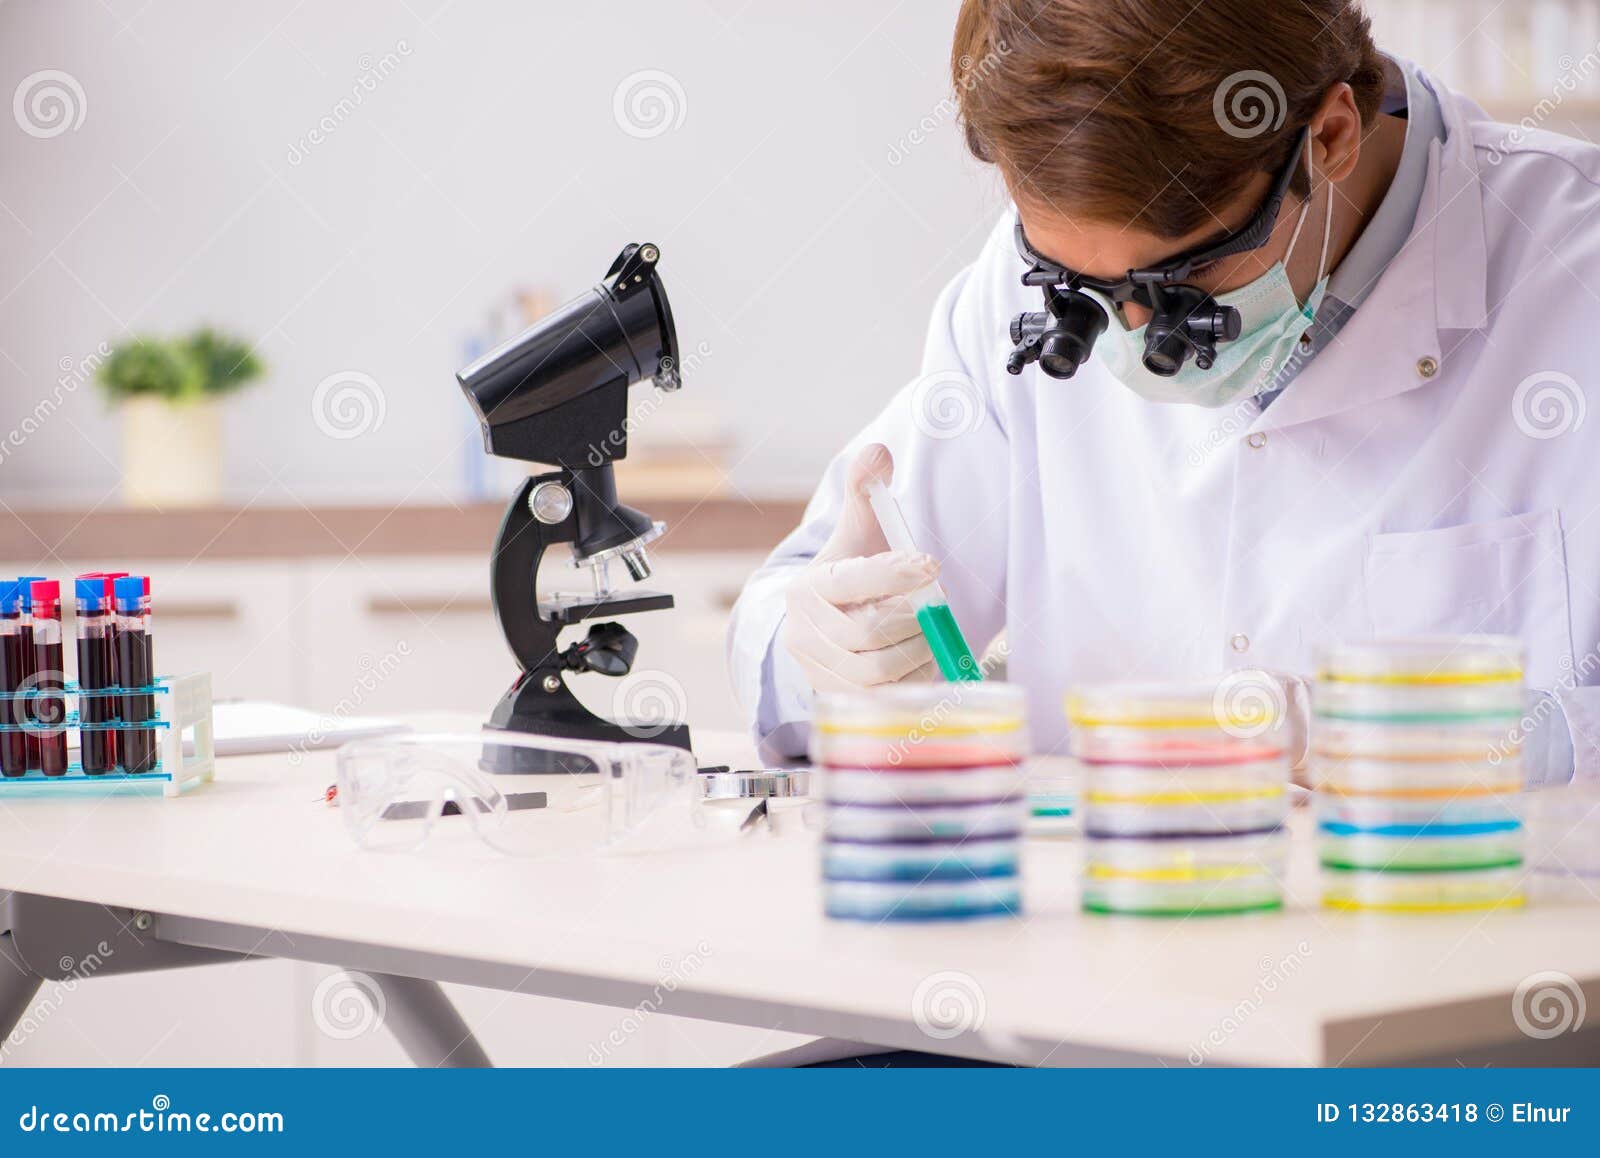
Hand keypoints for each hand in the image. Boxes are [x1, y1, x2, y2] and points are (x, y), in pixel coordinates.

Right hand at [781, 444, 937, 693]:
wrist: (828, 624)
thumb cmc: (853, 572)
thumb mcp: (857, 530)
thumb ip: (866, 490)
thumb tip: (878, 452)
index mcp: (807, 587)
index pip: (851, 581)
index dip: (894, 573)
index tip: (929, 564)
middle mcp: (803, 632)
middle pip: (868, 632)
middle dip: (914, 616)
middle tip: (938, 602)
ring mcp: (818, 671)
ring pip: (878, 669)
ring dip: (918, 647)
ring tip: (933, 628)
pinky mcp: (839, 698)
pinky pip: (884, 696)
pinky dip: (914, 676)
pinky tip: (924, 655)